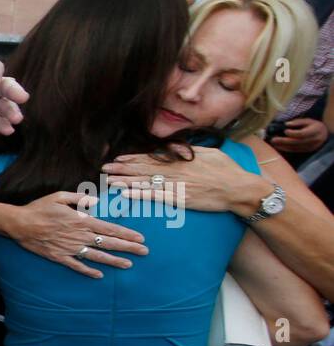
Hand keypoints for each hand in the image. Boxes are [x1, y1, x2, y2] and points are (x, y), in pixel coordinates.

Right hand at [10, 190, 146, 278]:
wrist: (19, 224)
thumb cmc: (39, 208)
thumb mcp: (60, 196)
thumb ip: (80, 198)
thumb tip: (95, 201)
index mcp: (81, 220)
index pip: (110, 229)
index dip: (127, 234)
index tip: (140, 238)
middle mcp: (79, 236)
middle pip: (109, 243)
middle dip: (128, 247)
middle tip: (144, 252)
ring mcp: (70, 248)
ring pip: (96, 256)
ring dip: (114, 261)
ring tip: (128, 265)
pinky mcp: (59, 257)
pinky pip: (77, 265)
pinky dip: (88, 271)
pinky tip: (99, 275)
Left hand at [103, 144, 267, 216]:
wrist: (239, 189)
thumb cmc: (227, 170)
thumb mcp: (209, 153)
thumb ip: (189, 151)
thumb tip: (173, 147)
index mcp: (181, 160)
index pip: (152, 158)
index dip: (133, 159)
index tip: (119, 159)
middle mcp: (176, 171)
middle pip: (143, 169)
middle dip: (123, 169)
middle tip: (105, 168)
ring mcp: (177, 185)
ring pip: (146, 182)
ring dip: (125, 181)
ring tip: (109, 180)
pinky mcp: (180, 199)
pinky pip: (156, 197)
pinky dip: (140, 195)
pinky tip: (125, 194)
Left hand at [269, 117, 328, 154]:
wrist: (323, 135)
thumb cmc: (313, 126)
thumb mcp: (308, 120)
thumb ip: (297, 122)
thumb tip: (286, 124)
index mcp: (315, 130)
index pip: (302, 134)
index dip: (293, 133)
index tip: (285, 130)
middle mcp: (313, 140)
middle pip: (296, 142)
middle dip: (284, 141)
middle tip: (273, 139)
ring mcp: (310, 147)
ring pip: (295, 148)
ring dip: (282, 146)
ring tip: (273, 143)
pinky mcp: (306, 151)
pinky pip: (295, 150)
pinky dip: (286, 149)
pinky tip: (278, 147)